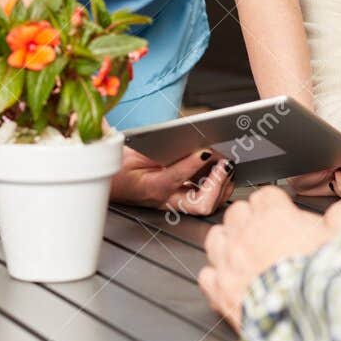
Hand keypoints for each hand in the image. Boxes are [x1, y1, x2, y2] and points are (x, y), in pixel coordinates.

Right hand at [112, 147, 234, 215]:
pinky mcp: (182, 200)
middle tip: (224, 164)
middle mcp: (167, 199)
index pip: (175, 178)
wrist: (114, 185)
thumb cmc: (121, 169)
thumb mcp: (133, 152)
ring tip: (225, 165)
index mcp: (151, 187)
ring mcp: (176, 203)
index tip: (205, 150)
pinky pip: (206, 198)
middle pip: (200, 204)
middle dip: (217, 184)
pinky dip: (218, 185)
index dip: (193, 164)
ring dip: (222, 185)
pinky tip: (220, 171)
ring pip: (208, 204)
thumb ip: (154, 146)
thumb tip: (176, 136)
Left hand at [198, 186, 340, 329]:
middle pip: (237, 212)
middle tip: (265, 232)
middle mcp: (246, 235)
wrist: (308, 318)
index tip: (282, 212)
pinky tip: (229, 281)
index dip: (275, 203)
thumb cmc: (324, 280)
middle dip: (250, 218)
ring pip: (215, 237)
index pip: (266, 195)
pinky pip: (207, 275)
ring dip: (227, 242)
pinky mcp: (221, 291)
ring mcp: (229, 263)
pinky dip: (216, 277)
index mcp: (274, 218)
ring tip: (242, 251)